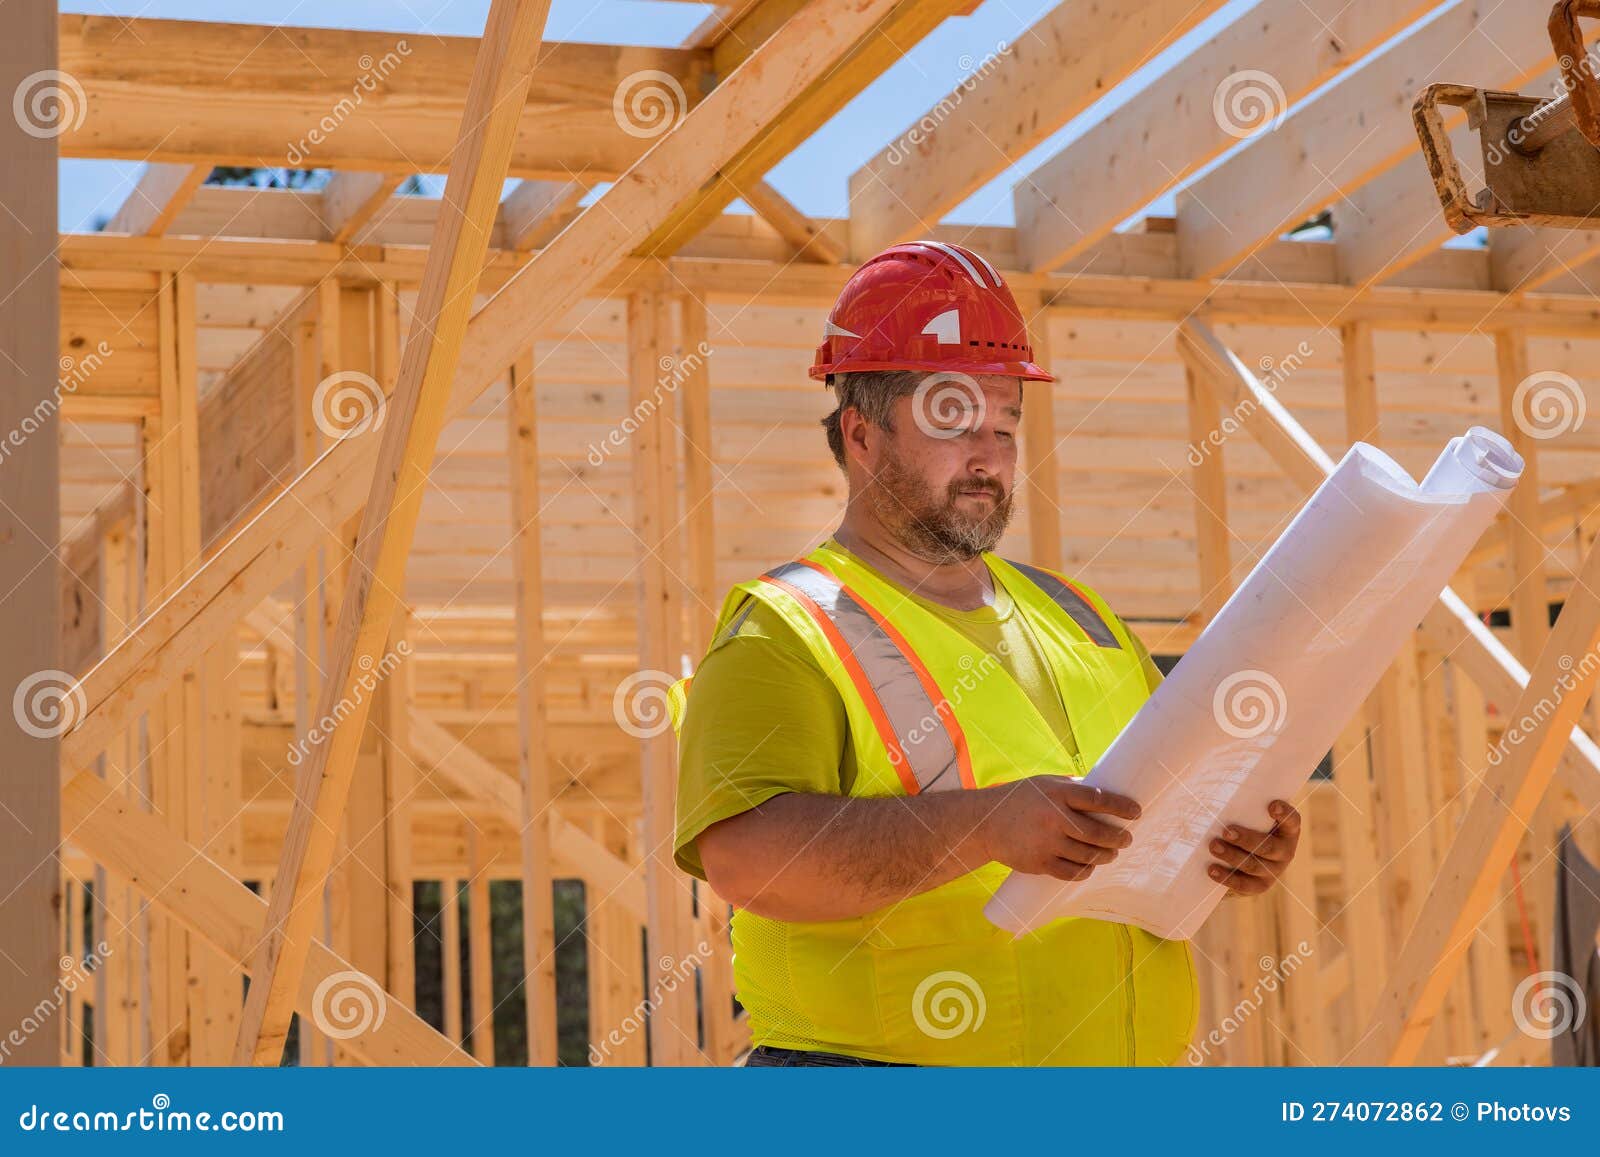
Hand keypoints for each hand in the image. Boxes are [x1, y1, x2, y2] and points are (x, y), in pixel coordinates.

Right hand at [979, 776, 1140, 881]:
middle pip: (1097, 833)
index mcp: (1057, 793)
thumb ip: (1072, 788)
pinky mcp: (1040, 863)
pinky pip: (1072, 872)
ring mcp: (1047, 843)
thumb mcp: (1045, 783)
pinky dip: (1086, 871)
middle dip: (1118, 838)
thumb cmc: (1020, 799)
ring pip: (1088, 855)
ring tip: (1111, 853)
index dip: (1121, 807)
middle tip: (1126, 839)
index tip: (1136, 812)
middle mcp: (1054, 818)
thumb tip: (1105, 792)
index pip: (1098, 799)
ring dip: (1106, 856)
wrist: (985, 823)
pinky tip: (1090, 866)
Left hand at [1207, 799, 1300, 896]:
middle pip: (1269, 847)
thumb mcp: (1249, 813)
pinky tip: (1212, 870)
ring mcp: (1274, 870)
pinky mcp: (1260, 886)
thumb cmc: (1245, 824)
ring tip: (1213, 846)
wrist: (1243, 857)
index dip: (1284, 814)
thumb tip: (1215, 786)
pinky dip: (1227, 878)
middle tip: (1226, 831)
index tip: (1272, 806)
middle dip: (1247, 839)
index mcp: (1287, 830)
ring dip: (1232, 856)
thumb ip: (1243, 804)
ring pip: (1254, 865)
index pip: (1292, 820)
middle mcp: (1285, 851)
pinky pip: (1245, 885)